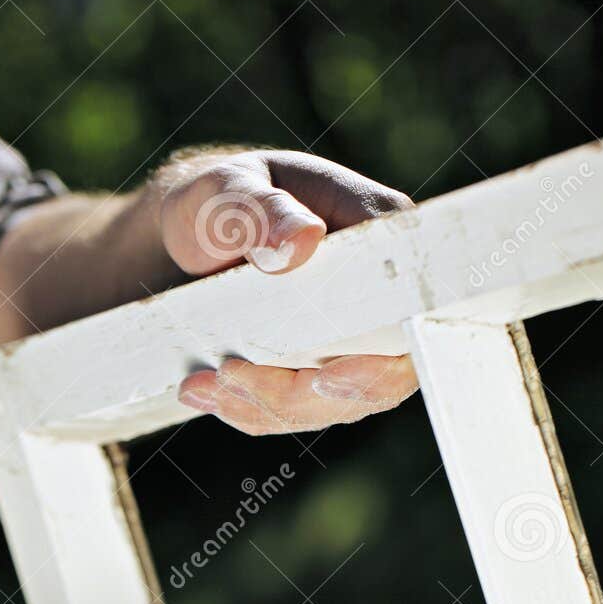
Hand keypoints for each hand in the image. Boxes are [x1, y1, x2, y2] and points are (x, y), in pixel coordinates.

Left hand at [158, 149, 418, 433]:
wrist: (193, 231)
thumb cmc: (217, 198)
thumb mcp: (226, 192)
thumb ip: (262, 211)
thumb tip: (303, 239)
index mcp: (380, 236)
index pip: (409, 308)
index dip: (381, 359)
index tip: (325, 378)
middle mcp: (382, 294)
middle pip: (377, 374)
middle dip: (303, 395)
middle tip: (229, 376)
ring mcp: (358, 339)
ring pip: (336, 402)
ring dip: (270, 407)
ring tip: (204, 386)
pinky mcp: (326, 369)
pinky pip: (304, 409)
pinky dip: (255, 411)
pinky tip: (205, 394)